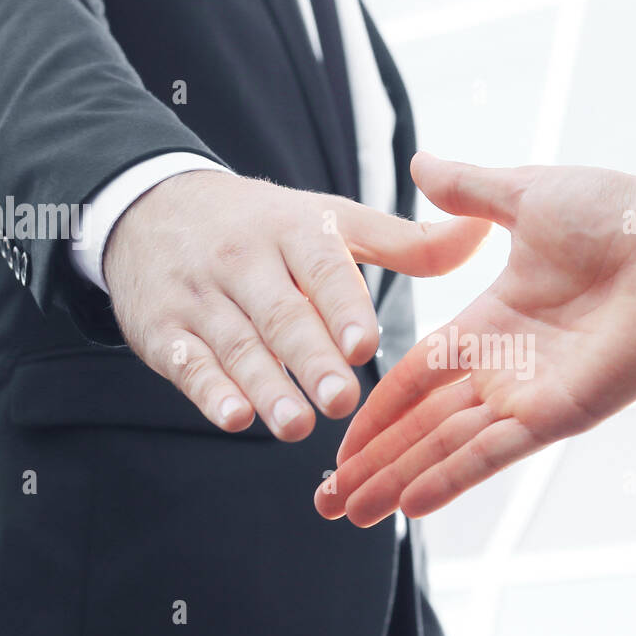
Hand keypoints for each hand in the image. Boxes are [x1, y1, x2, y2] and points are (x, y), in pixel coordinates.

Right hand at [105, 169, 488, 438]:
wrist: (153, 209)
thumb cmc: (265, 226)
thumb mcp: (331, 220)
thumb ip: (407, 243)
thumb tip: (482, 238)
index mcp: (294, 230)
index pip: (320, 267)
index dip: (342, 306)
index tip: (367, 345)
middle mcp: (244, 259)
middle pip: (280, 313)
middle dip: (310, 360)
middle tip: (342, 400)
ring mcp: (200, 295)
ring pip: (235, 343)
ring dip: (265, 386)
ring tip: (295, 425)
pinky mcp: (163, 329)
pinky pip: (186, 362)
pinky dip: (207, 390)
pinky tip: (234, 417)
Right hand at [315, 153, 635, 525]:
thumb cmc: (616, 213)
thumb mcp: (523, 197)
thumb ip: (469, 193)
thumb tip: (418, 165)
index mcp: (488, 324)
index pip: (414, 380)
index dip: (375, 413)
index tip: (337, 443)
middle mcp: (503, 369)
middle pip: (421, 427)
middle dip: (373, 464)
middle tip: (325, 503)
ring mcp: (529, 395)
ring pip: (447, 448)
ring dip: (398, 481)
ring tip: (349, 514)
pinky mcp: (560, 414)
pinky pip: (493, 453)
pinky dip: (450, 479)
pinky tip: (408, 507)